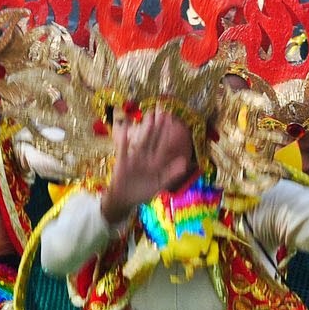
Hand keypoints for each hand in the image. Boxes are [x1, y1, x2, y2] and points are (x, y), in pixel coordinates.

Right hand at [100, 108, 195, 224]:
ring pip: (141, 141)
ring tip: (149, 115)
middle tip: (162, 109)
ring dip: (145, 129)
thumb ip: (171, 174)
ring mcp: (134, 157)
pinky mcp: (122, 161)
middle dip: (158, 125)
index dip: (168, 133)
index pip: (164, 145)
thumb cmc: (142, 192)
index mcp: (156, 162)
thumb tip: (186, 162)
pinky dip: (123, 139)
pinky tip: (125, 127)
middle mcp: (146, 157)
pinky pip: (123, 148)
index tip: (173, 120)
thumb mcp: (159, 184)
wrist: (124, 200)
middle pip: (153, 138)